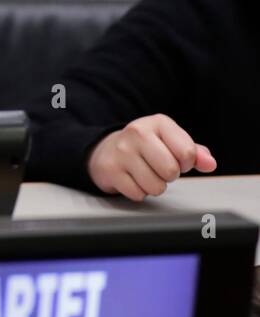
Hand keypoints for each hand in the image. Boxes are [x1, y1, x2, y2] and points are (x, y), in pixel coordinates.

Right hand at [86, 113, 216, 200]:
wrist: (107, 150)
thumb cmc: (146, 147)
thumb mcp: (171, 142)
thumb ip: (195, 152)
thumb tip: (209, 163)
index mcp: (158, 123)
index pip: (187, 153)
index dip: (187, 163)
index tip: (177, 159)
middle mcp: (137, 133)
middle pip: (170, 171)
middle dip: (170, 175)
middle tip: (160, 168)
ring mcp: (121, 151)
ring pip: (155, 186)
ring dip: (155, 186)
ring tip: (145, 174)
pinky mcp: (110, 169)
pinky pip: (138, 194)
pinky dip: (139, 191)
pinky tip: (132, 179)